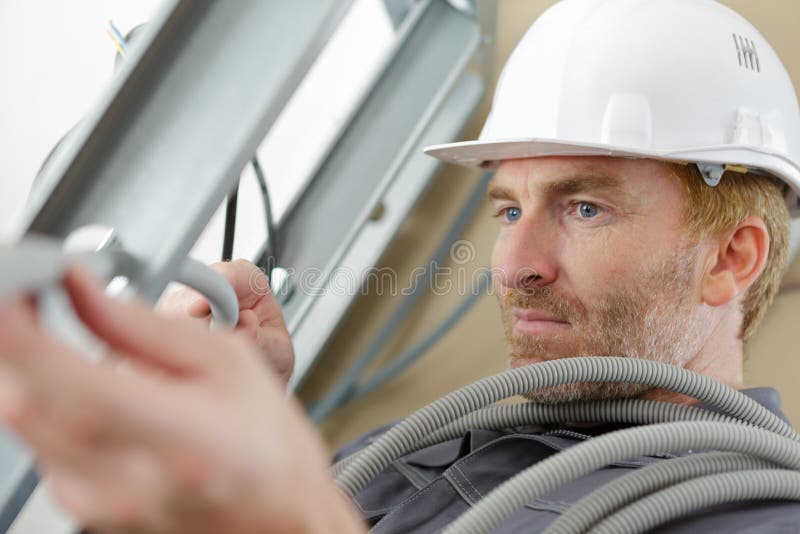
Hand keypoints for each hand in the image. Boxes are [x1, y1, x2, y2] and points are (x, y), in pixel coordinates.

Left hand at [0, 268, 362, 532]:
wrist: (280, 517)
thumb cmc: (270, 450)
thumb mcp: (226, 363)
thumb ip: (143, 324)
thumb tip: (81, 289)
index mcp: (175, 438)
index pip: (63, 378)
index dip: (17, 324)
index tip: (18, 276)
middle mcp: (125, 482)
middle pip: (22, 399)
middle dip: (18, 336)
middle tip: (37, 292)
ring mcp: (98, 504)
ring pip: (22, 420)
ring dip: (34, 369)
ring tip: (78, 345)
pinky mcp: (83, 509)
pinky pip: (39, 444)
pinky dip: (51, 403)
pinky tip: (92, 391)